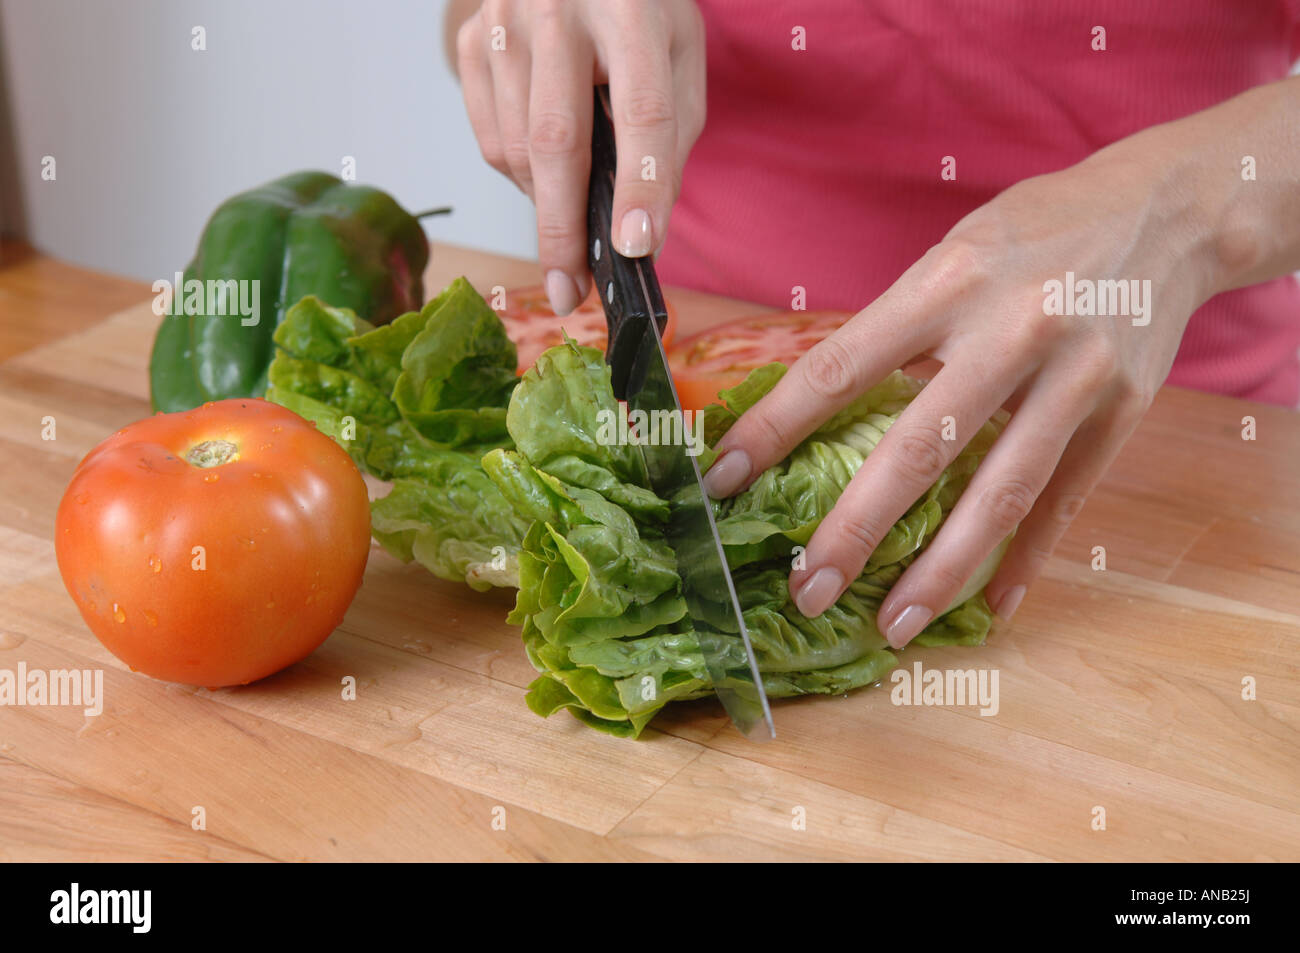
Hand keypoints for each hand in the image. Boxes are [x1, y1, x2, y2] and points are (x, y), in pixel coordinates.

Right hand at [454, 0, 705, 313]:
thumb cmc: (638, 6)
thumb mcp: (679, 53)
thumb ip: (668, 133)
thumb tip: (639, 229)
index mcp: (630, 7)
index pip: (641, 110)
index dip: (640, 184)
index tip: (634, 247)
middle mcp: (559, 8)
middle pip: (556, 139)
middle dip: (564, 228)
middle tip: (570, 292)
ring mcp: (504, 23)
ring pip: (515, 147)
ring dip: (546, 205)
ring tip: (572, 222)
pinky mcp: (472, 40)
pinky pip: (489, 137)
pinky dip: (518, 175)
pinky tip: (546, 173)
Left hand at [702, 141, 1225, 645]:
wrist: (1167, 209)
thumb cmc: (1033, 232)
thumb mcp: (951, 255)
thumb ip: (893, 330)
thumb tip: (816, 412)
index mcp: (945, 282)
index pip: (838, 368)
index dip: (774, 430)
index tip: (722, 481)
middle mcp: (1011, 329)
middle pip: (918, 449)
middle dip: (854, 531)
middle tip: (805, 591)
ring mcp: (1075, 375)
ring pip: (999, 492)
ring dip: (941, 572)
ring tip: (892, 625)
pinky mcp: (1123, 410)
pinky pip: (1065, 500)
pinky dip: (1027, 559)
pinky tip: (993, 607)